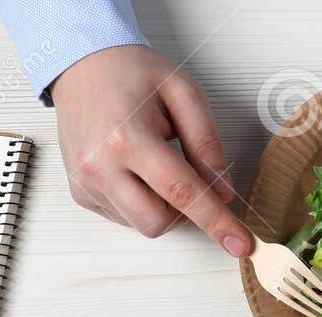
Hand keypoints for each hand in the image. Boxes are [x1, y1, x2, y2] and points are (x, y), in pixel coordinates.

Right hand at [50, 44, 252, 254]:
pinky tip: (134, 169)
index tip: (241, 246)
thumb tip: (223, 192)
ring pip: (142, 224)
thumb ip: (207, 144)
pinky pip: (123, 217)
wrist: (82, 65)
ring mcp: (86, 182)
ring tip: (154, 162)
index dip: (216, 222)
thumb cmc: (133, 74)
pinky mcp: (80, 192)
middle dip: (183, 211)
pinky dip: (140, 202)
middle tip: (185, 173)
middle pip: (159, 222)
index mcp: (128, 138)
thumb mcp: (184, 93)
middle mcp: (100, 166)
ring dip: (161, 205)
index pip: (182, 193)